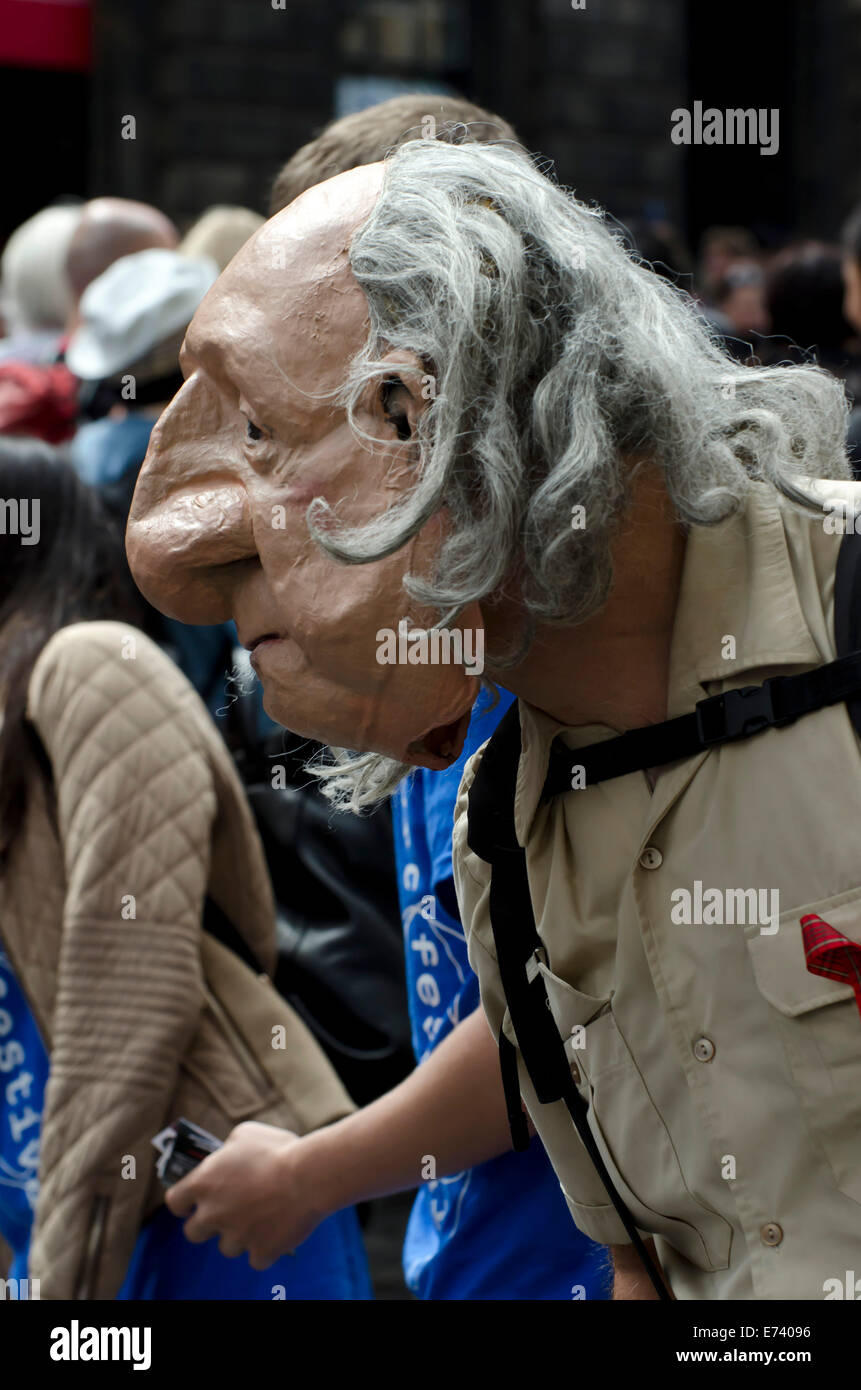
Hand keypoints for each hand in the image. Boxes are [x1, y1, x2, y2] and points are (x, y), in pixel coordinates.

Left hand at [164, 1121, 324, 1268]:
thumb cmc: (278, 1149)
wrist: (310, 1176)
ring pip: (227, 1247)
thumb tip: (224, 1156)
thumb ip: (226, 1149)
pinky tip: (277, 1230)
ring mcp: (236, 1237)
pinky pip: (257, 1257)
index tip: (193, 1201)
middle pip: (193, 1233)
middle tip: (227, 1213)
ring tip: (261, 1217)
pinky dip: (266, 1248)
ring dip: (239, 1235)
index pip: (175, 1202)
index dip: (184, 1202)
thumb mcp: (245, 1134)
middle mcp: (213, 1213)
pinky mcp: (260, 1253)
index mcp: (204, 1183)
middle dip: (207, 1224)